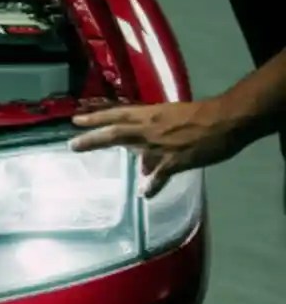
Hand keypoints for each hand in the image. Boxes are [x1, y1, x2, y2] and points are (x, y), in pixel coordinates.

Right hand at [69, 100, 242, 196]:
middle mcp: (149, 122)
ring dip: (109, 116)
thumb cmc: (206, 142)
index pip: (113, 136)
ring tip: (95, 117)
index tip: (73, 144)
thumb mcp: (183, 162)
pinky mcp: (169, 111)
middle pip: (115, 120)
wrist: (230, 120)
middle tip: (75, 121)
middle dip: (94, 122)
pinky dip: (133, 118)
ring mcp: (159, 115)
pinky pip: (145, 115)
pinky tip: (135, 124)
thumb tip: (144, 191)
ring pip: (128, 114)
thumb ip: (161, 174)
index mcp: (148, 133)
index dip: (92, 140)